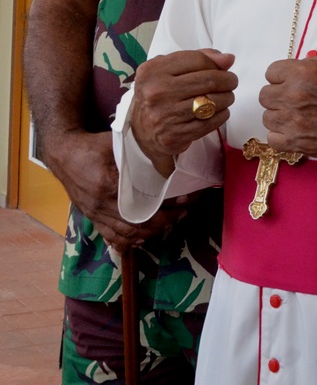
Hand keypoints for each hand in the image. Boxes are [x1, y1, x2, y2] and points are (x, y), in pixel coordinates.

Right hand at [41, 128, 187, 250]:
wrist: (63, 154)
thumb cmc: (92, 146)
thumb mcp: (117, 144)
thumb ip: (141, 152)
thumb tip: (170, 153)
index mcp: (108, 185)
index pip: (144, 203)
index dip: (167, 206)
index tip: (184, 199)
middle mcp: (101, 204)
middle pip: (137, 224)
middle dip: (164, 221)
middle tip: (182, 212)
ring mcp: (95, 213)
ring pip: (126, 234)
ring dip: (150, 232)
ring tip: (169, 222)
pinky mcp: (91, 217)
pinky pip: (110, 236)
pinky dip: (128, 241)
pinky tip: (143, 237)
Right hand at [128, 49, 237, 175]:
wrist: (141, 129)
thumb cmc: (161, 93)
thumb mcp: (169, 70)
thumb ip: (199, 58)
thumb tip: (228, 59)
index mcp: (153, 71)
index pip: (198, 60)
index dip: (218, 64)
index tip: (224, 69)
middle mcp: (157, 92)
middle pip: (209, 81)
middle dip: (228, 81)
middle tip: (231, 83)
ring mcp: (164, 116)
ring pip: (214, 102)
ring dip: (227, 98)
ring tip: (226, 97)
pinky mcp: (174, 136)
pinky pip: (211, 122)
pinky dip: (222, 115)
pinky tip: (219, 112)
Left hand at [260, 57, 316, 160]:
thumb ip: (315, 65)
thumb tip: (299, 66)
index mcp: (305, 73)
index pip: (271, 72)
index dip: (283, 76)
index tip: (292, 82)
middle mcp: (295, 96)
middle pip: (265, 95)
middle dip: (279, 95)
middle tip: (296, 100)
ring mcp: (294, 122)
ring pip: (268, 116)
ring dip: (281, 115)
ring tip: (300, 116)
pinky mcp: (297, 144)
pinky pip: (273, 138)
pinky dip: (282, 135)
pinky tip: (298, 131)